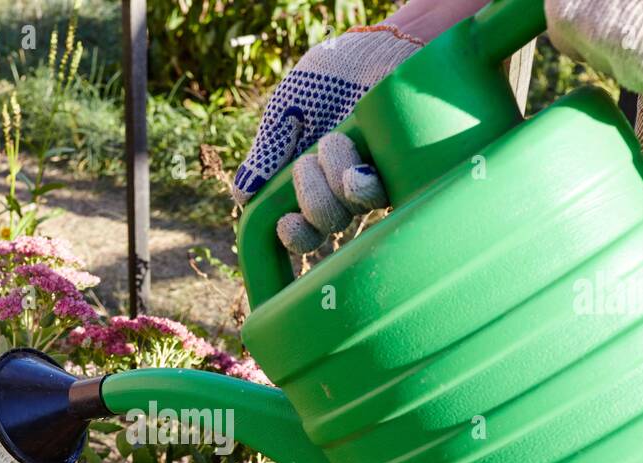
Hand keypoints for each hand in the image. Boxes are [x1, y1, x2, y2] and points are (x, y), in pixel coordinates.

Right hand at [232, 0, 491, 206]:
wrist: (379, 45)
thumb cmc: (331, 76)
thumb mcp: (287, 110)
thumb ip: (267, 151)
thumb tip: (241, 196)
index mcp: (311, 182)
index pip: (302, 232)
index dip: (294, 237)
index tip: (286, 222)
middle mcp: (343, 189)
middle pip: (324, 228)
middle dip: (311, 197)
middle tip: (309, 160)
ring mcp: (373, 181)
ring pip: (348, 211)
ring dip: (334, 179)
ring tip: (336, 140)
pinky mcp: (401, 170)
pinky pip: (377, 195)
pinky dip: (360, 184)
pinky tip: (359, 166)